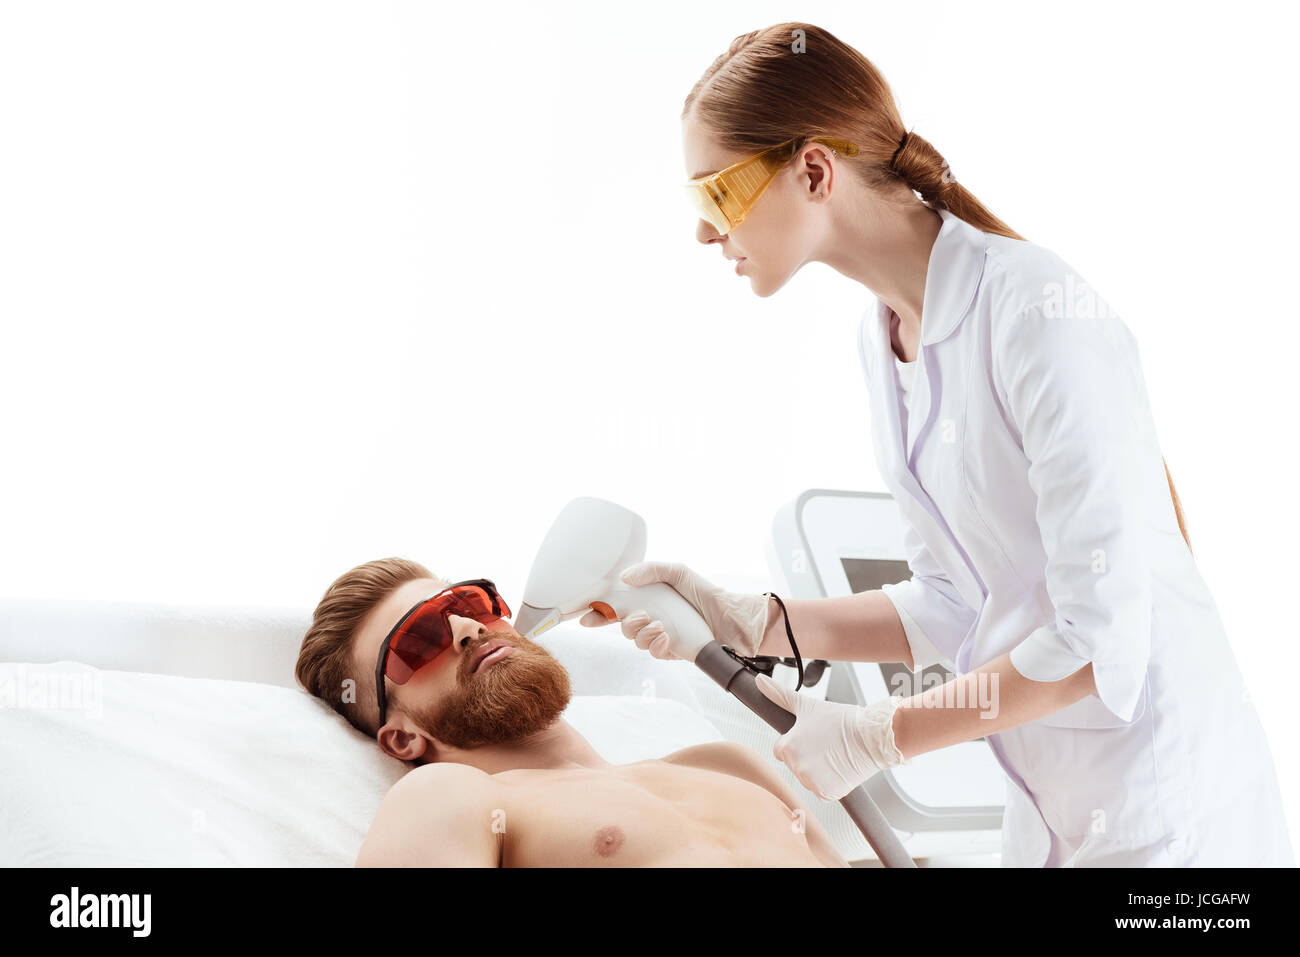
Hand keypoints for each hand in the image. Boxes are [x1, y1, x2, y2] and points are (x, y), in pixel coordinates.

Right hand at [579, 561, 769, 657]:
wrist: (731, 617)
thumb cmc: (704, 593)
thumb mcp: (678, 572)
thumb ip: (652, 570)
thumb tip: (625, 576)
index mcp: (647, 599)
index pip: (616, 607)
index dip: (597, 612)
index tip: (585, 616)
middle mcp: (650, 618)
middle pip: (622, 625)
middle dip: (626, 623)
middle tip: (642, 616)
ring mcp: (659, 636)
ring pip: (635, 640)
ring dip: (643, 634)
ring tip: (660, 626)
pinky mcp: (670, 651)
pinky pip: (653, 652)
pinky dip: (656, 644)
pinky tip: (667, 637)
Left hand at [755, 674, 908, 800]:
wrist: (872, 737)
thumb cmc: (842, 721)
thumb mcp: (807, 706)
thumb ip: (780, 695)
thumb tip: (760, 681)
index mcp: (787, 747)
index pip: (781, 750)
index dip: (796, 742)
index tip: (812, 738)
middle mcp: (796, 767)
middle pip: (794, 764)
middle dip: (807, 756)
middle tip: (826, 744)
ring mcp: (811, 782)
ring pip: (808, 777)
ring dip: (818, 770)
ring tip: (834, 754)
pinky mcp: (827, 793)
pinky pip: (822, 790)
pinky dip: (830, 782)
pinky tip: (839, 768)